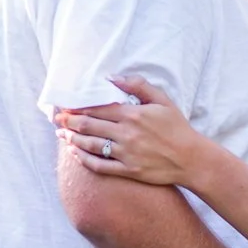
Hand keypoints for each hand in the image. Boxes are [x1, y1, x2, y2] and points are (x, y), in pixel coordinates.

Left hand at [55, 75, 206, 188]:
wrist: (191, 159)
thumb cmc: (177, 128)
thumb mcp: (162, 100)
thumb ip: (138, 86)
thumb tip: (113, 78)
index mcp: (133, 114)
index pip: (97, 108)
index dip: (78, 107)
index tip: (65, 105)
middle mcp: (126, 134)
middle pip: (88, 126)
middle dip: (68, 122)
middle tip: (57, 119)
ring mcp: (125, 154)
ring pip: (90, 145)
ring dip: (72, 139)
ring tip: (61, 135)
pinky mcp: (127, 170)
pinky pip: (100, 165)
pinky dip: (84, 159)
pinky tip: (75, 154)